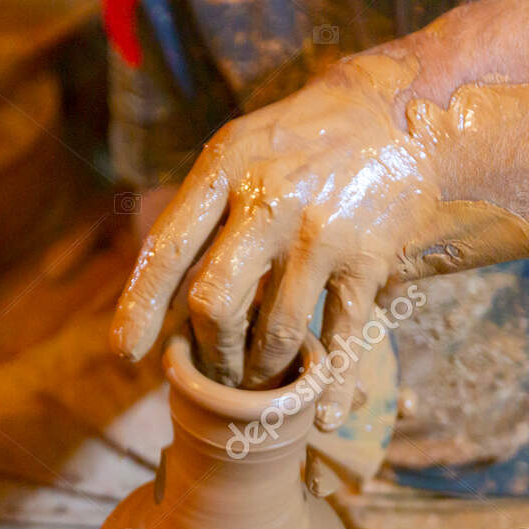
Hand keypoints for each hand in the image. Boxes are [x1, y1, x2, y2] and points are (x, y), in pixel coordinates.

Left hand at [110, 51, 528, 426]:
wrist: (404, 113)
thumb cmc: (306, 139)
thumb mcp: (244, 147)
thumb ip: (203, 207)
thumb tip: (157, 282)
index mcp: (227, 167)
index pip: (168, 248)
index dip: (141, 307)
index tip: (124, 353)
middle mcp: (270, 200)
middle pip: (215, 303)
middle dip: (210, 351)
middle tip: (215, 369)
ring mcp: (321, 233)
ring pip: (274, 332)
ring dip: (260, 368)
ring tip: (259, 376)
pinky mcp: (368, 259)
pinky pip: (343, 338)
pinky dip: (332, 384)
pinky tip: (325, 414)